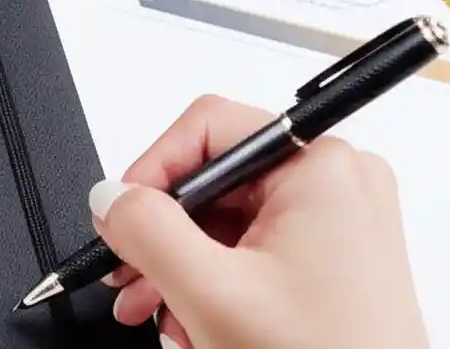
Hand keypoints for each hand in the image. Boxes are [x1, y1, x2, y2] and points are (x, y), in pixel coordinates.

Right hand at [93, 96, 428, 348]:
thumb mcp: (212, 293)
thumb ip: (147, 231)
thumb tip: (110, 196)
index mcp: (321, 168)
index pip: (207, 129)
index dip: (152, 171)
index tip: (121, 216)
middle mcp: (337, 183)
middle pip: (214, 179)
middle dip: (163, 233)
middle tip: (127, 274)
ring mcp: (339, 222)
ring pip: (228, 219)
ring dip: (181, 263)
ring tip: (155, 311)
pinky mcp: (334, 259)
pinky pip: (254, 249)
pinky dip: (216, 280)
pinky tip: (192, 320)